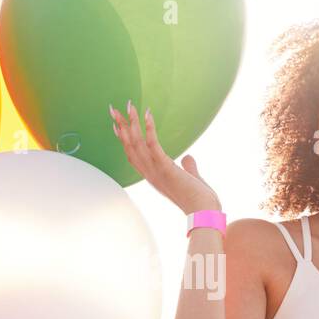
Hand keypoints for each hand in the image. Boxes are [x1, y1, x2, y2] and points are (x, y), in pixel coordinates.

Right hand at [110, 100, 219, 215]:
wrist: (204, 214)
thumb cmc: (199, 199)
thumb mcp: (191, 179)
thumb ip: (188, 167)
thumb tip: (188, 157)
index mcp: (154, 176)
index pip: (133, 155)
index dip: (124, 140)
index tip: (118, 125)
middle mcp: (150, 174)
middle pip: (130, 147)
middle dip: (121, 127)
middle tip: (113, 109)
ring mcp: (156, 171)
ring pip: (137, 143)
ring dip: (131, 123)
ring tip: (128, 105)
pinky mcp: (166, 168)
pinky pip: (153, 145)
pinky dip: (149, 128)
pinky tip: (147, 113)